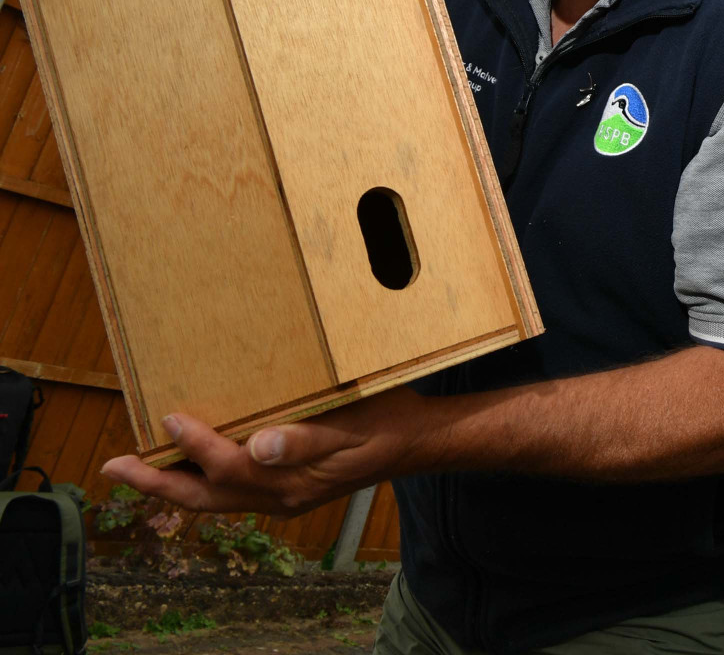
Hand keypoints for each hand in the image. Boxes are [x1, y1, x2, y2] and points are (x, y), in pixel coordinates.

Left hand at [100, 388, 437, 515]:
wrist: (418, 442)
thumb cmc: (388, 420)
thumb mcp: (353, 423)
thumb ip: (306, 438)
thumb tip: (260, 446)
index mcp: (294, 481)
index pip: (229, 467)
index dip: (195, 444)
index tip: (170, 416)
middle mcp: (282, 497)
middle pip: (205, 497)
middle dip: (156, 483)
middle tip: (113, 467)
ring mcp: (284, 498)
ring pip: (214, 500)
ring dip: (171, 486)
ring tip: (137, 469)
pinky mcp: (289, 491)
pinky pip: (233, 495)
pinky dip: (201, 482)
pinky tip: (192, 467)